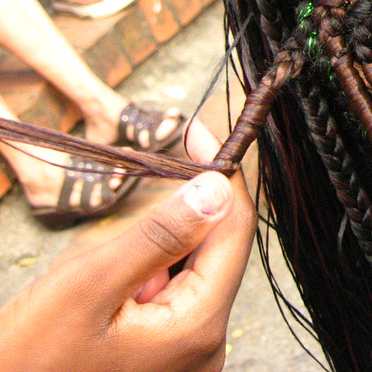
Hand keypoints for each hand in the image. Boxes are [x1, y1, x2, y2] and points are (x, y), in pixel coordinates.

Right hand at [0, 121, 255, 371]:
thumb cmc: (27, 362)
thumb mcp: (87, 286)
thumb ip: (158, 234)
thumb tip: (217, 187)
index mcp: (198, 328)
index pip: (233, 231)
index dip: (219, 175)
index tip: (197, 133)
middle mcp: (207, 347)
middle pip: (213, 252)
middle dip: (177, 217)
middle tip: (133, 203)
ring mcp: (188, 357)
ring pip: (188, 273)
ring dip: (155, 251)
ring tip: (98, 269)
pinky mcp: (166, 360)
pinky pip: (169, 301)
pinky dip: (144, 279)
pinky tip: (102, 293)